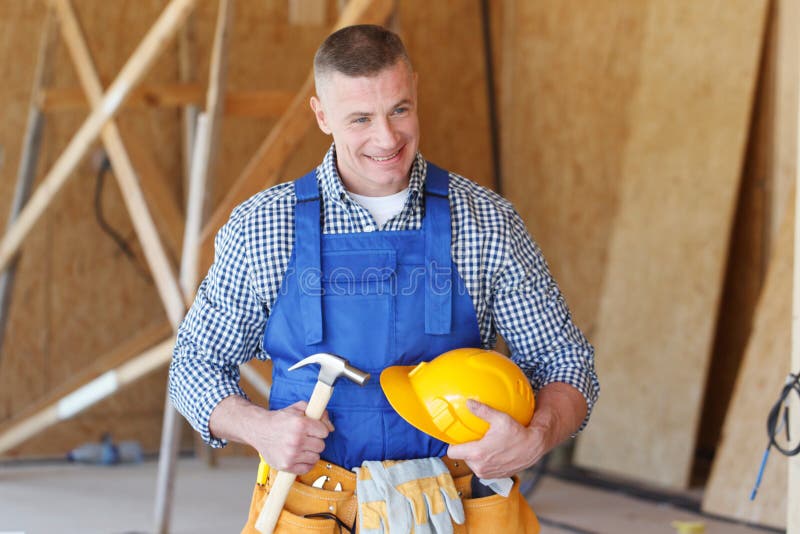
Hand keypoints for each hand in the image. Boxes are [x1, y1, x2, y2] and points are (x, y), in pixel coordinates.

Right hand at [208, 395, 333, 475]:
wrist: (259, 430)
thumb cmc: (280, 420)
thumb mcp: (299, 408)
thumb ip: (319, 413)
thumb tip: (331, 428)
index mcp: (300, 424)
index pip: (324, 432)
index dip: (319, 429)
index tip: (312, 429)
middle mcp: (296, 440)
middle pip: (321, 445)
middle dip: (315, 440)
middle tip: (305, 437)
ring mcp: (291, 455)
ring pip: (316, 457)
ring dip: (310, 452)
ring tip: (300, 446)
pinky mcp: (286, 466)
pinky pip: (307, 468)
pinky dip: (305, 463)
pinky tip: (299, 455)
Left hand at [446, 400, 544, 478]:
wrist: (533, 448)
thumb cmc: (518, 434)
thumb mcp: (500, 418)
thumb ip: (482, 411)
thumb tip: (469, 403)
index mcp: (477, 454)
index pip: (452, 452)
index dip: (453, 444)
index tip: (457, 437)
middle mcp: (480, 467)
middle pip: (462, 457)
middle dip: (466, 448)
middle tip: (473, 438)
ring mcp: (487, 473)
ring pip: (472, 463)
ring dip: (475, 456)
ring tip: (483, 444)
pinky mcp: (494, 476)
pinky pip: (482, 468)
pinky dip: (485, 461)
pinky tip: (492, 451)